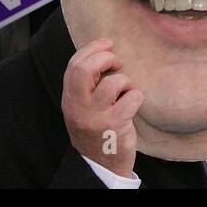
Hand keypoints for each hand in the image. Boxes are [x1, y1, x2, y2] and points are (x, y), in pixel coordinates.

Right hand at [61, 38, 142, 178]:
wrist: (100, 164)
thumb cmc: (95, 127)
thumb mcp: (81, 106)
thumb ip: (86, 83)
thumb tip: (102, 51)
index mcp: (69, 98)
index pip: (74, 64)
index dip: (92, 48)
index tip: (107, 43)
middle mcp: (79, 107)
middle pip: (87, 69)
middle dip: (105, 57)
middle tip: (117, 62)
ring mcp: (97, 117)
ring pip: (113, 83)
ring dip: (125, 80)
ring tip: (125, 90)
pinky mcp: (115, 125)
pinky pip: (132, 98)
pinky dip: (136, 95)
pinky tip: (132, 103)